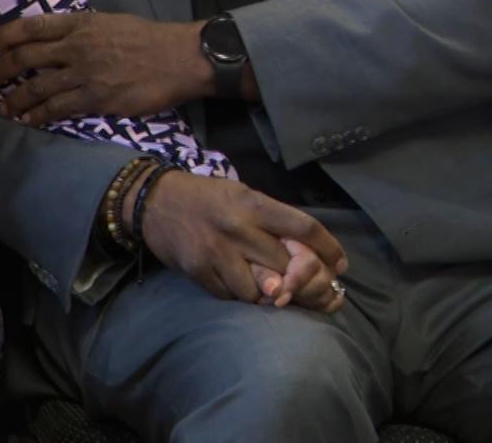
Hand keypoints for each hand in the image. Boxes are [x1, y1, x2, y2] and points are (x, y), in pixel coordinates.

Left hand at [0, 11, 209, 124]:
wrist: (180, 58)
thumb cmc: (147, 39)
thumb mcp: (109, 22)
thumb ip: (80, 30)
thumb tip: (56, 39)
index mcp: (80, 24)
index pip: (32, 27)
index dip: (4, 36)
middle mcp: (76, 46)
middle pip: (26, 57)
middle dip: (1, 70)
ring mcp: (85, 74)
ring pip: (37, 87)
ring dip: (15, 99)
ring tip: (4, 107)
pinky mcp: (96, 98)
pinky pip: (58, 109)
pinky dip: (38, 115)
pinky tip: (28, 120)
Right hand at [140, 172, 347, 305]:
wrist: (152, 200)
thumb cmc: (205, 198)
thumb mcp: (241, 195)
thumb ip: (271, 220)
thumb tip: (308, 252)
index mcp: (251, 204)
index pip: (303, 228)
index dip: (329, 249)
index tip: (340, 264)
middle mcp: (237, 228)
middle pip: (288, 265)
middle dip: (305, 281)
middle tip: (313, 287)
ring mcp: (216, 252)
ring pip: (261, 290)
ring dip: (270, 293)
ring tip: (271, 287)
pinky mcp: (198, 270)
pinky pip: (231, 296)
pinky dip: (240, 295)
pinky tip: (239, 284)